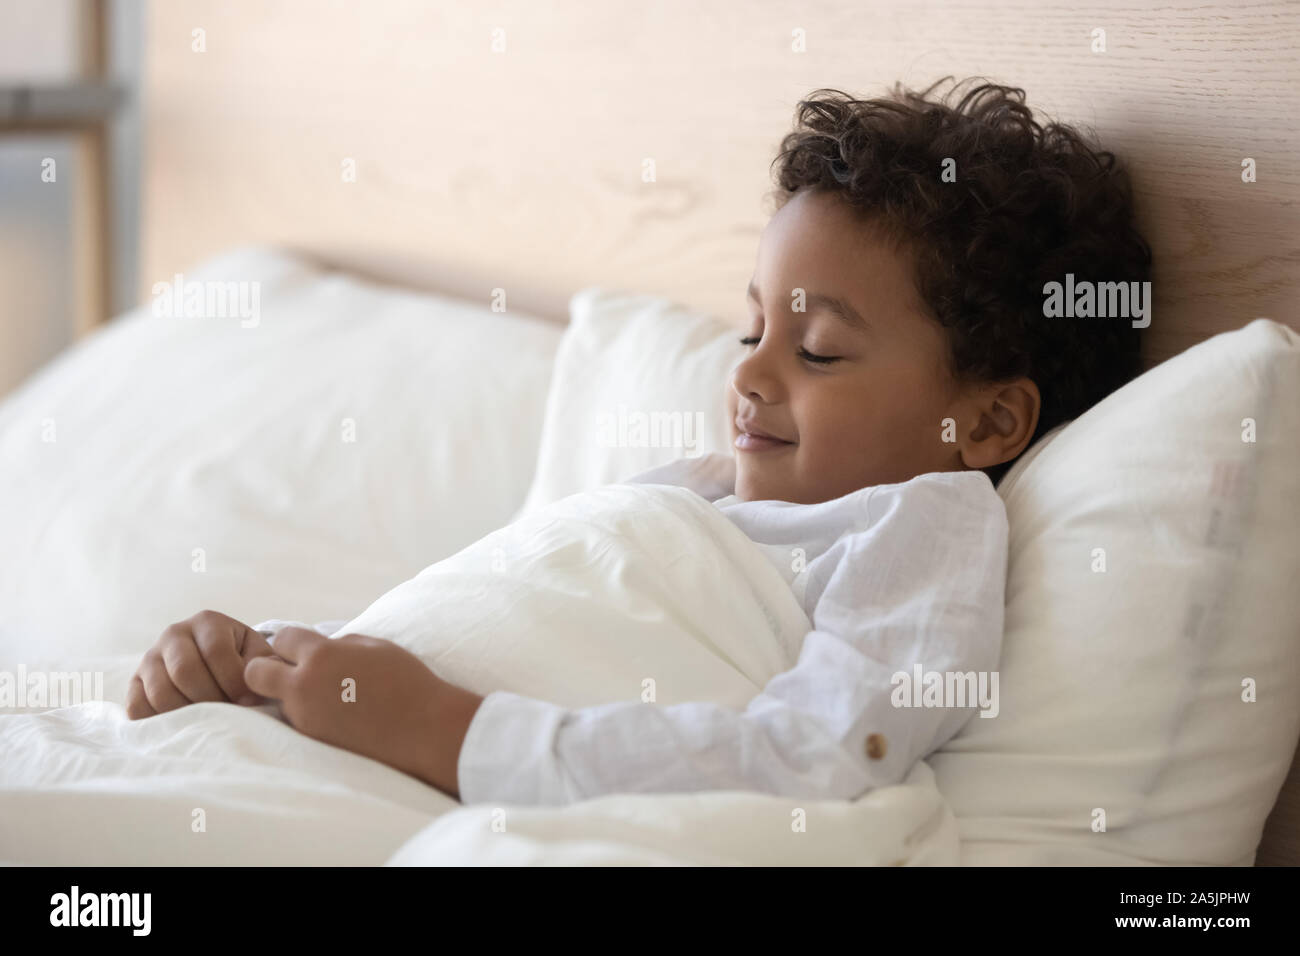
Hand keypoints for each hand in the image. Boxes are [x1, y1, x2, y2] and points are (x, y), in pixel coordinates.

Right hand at [126, 609, 278, 718]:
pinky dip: (160, 721)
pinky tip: (184, 724)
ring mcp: (150, 657)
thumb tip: (258, 690)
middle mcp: (174, 633)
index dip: (233, 681)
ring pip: (161, 692)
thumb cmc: (243, 662)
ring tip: (209, 721)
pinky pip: (138, 707)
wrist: (215, 664)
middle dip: (211, 699)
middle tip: (228, 715)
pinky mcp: (135, 682)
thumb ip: (265, 667)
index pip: (216, 652)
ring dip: (188, 714)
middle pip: (185, 671)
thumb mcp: (258, 656)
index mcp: (208, 622)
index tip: (249, 702)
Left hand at [243, 628, 482, 795]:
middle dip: (267, 669)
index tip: (307, 650)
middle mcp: (304, 686)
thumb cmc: (407, 681)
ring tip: (327, 699)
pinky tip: (336, 716)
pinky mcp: (313, 742)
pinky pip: (296, 723)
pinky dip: (308, 716)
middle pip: (255, 673)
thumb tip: (320, 649)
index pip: (281, 638)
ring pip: (277, 700)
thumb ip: (339, 644)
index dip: (293, 643)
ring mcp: (305, 718)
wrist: (425, 729)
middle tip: (294, 674)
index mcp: (321, 655)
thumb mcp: (374, 646)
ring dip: (292, 696)